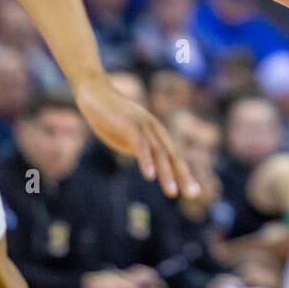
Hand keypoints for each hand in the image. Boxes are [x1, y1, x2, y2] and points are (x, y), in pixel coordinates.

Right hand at [73, 72, 198, 198]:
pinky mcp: (129, 123)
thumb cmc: (110, 118)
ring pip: (158, 152)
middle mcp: (154, 129)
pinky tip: (150, 175)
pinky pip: (140, 144)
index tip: (194, 192)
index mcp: (155, 134)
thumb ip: (141, 151)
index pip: (172, 157)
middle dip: (183, 175)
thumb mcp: (128, 139)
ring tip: (172, 192)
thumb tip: (152, 167)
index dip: (183, 174)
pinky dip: (146, 160)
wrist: (94, 93)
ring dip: (166, 173)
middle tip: (193, 194)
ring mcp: (143, 125)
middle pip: (171, 155)